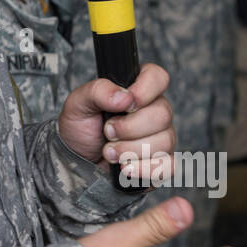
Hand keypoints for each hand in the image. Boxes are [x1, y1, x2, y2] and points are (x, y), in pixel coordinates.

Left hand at [59, 64, 174, 177]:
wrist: (78, 160)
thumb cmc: (81, 127)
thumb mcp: (78, 103)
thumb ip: (98, 91)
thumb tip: (125, 98)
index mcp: (137, 88)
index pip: (157, 77)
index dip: (145, 91)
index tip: (127, 105)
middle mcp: (154, 109)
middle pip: (162, 114)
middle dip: (130, 128)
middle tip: (107, 132)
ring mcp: (162, 136)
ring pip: (165, 141)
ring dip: (131, 150)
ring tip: (109, 151)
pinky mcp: (162, 161)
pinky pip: (168, 165)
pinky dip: (144, 169)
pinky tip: (125, 168)